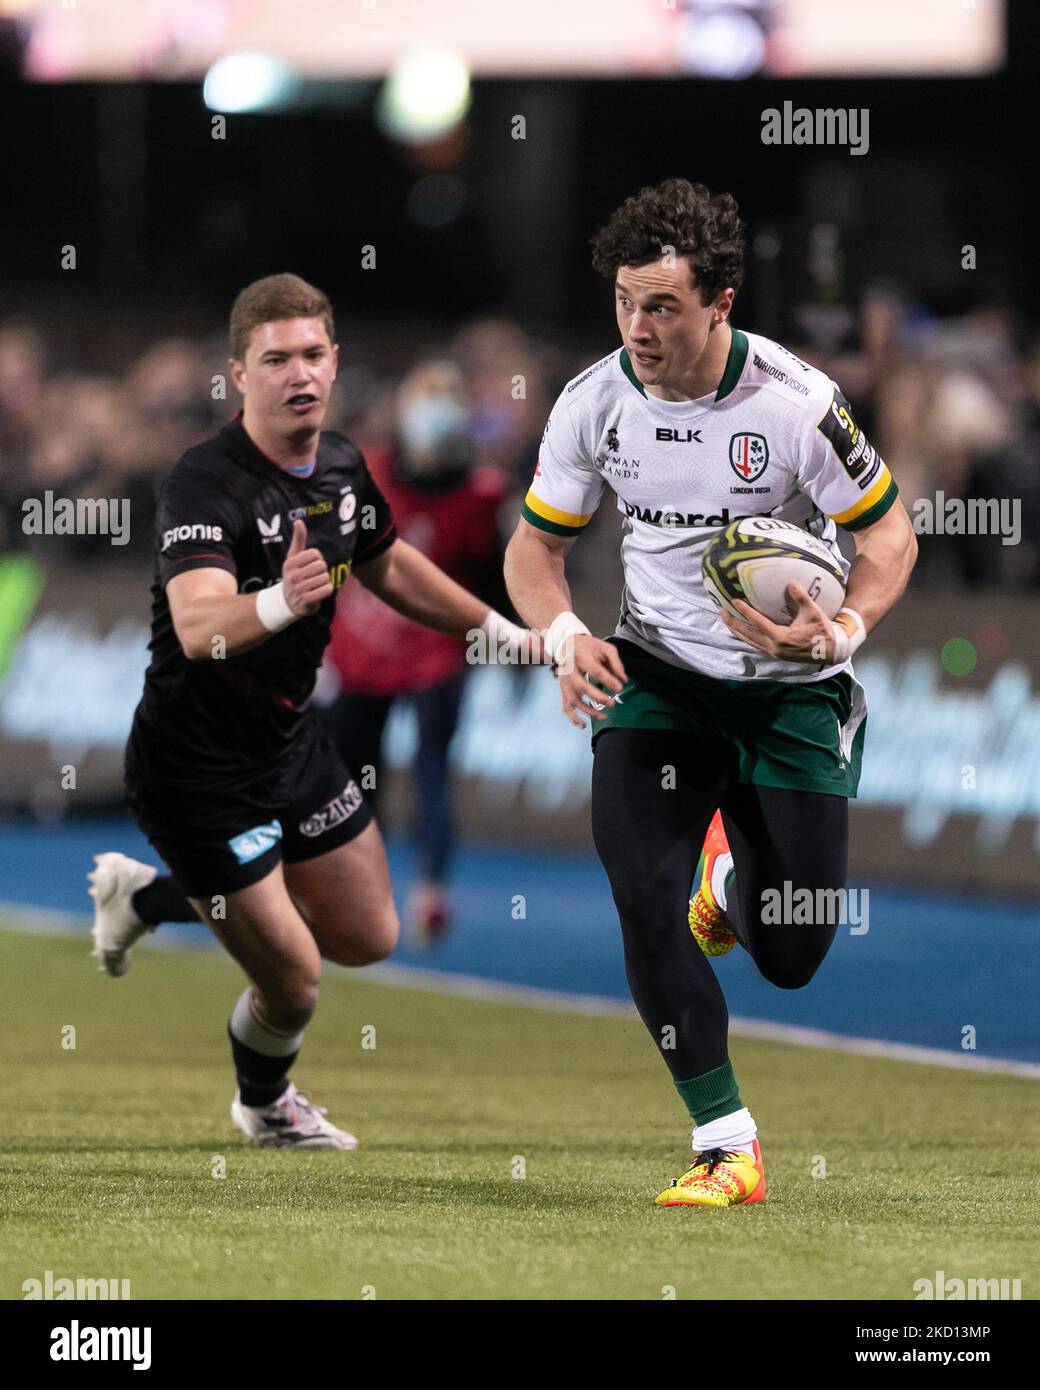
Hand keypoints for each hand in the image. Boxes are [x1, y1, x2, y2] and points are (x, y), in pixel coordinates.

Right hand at [282, 519, 332, 615]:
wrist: (288, 602)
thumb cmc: (294, 575)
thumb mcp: (293, 557)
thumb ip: (298, 539)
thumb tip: (298, 521)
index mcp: (290, 563)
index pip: (315, 554)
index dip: (317, 558)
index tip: (311, 564)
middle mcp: (293, 575)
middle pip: (322, 566)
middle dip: (322, 570)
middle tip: (314, 576)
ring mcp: (299, 589)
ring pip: (325, 578)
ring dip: (325, 581)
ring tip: (316, 584)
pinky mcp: (307, 600)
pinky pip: (326, 590)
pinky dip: (327, 590)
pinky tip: (319, 592)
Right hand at [557, 634, 626, 727]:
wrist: (567, 645)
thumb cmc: (588, 647)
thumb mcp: (605, 648)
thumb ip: (616, 663)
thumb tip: (623, 680)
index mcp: (581, 657)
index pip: (596, 671)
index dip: (609, 681)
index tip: (620, 688)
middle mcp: (569, 670)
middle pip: (581, 687)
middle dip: (598, 698)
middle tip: (612, 703)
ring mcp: (564, 682)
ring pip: (573, 700)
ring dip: (588, 711)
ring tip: (603, 717)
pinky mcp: (563, 690)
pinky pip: (565, 707)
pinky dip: (573, 718)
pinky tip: (584, 724)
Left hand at [720, 581, 837, 663]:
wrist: (829, 651)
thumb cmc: (822, 631)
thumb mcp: (813, 613)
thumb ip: (801, 598)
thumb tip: (791, 582)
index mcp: (781, 637)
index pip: (758, 622)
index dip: (745, 611)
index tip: (734, 601)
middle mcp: (773, 646)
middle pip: (747, 634)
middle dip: (733, 622)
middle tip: (721, 609)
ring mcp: (772, 651)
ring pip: (748, 640)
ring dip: (736, 629)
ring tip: (725, 618)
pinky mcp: (773, 653)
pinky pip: (753, 644)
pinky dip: (744, 636)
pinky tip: (739, 629)